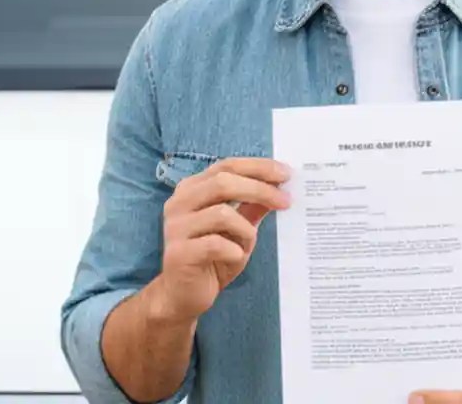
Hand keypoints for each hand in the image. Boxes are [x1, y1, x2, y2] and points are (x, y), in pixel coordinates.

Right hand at [150, 157, 291, 323]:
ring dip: (245, 229)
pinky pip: (215, 244)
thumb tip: (279, 186)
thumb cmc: (212, 259)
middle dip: (260, 189)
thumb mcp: (238, 230)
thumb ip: (252, 207)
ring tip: (249, 243)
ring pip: (221, 213)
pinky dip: (234, 250)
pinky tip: (235, 257)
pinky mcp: (179, 253)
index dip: (257, 167)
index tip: (285, 174)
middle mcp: (179, 203)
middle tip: (285, 201)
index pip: (226, 166)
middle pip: (223, 182)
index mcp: (191, 190)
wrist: (183, 296)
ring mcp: (176, 228)